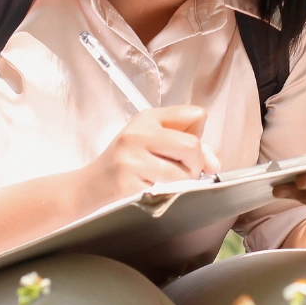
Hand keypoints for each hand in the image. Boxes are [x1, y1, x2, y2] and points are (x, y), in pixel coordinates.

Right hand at [83, 104, 214, 203]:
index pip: (194, 114)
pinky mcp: (129, 177)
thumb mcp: (151, 144)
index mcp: (149, 117)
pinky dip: (168, 190)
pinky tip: (152, 186)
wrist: (91, 184)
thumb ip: (184, 145)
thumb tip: (214, 160)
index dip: (201, 136)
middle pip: (191, 144)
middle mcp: (140, 131)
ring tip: (167, 180)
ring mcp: (133, 154)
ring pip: (183, 168)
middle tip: (185, 171)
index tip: (195, 151)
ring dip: (184, 180)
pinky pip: (167, 185)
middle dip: (195, 163)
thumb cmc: (125, 164)